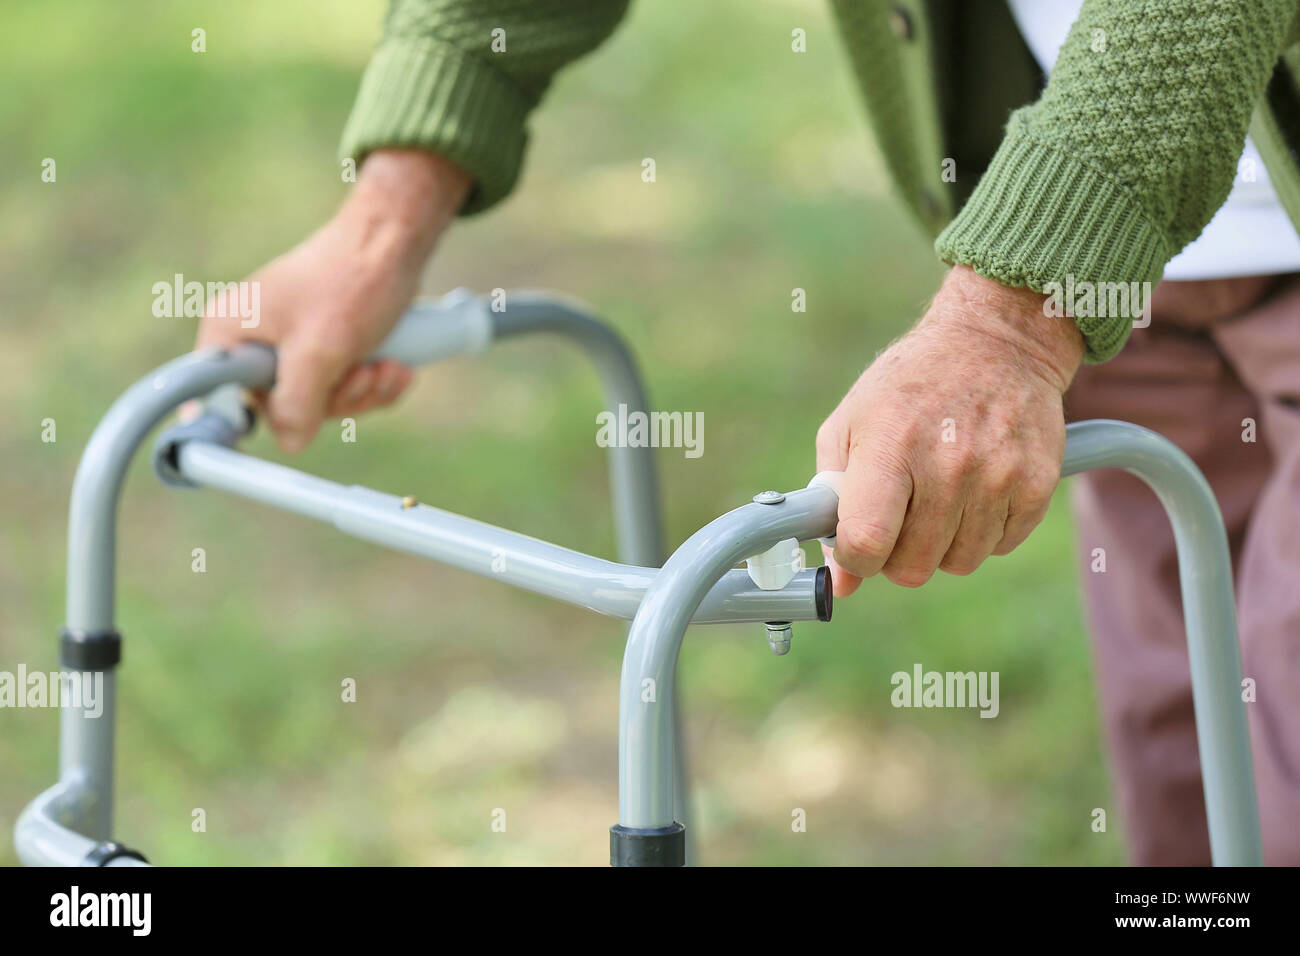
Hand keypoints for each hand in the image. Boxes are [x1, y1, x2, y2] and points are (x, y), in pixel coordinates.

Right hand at [195, 149, 472, 451]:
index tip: (230, 457)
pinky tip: (396, 365)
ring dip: (362, 392)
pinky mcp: (327, 350)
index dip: (223, 428)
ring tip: (385, 363)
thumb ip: (297, 402)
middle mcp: (254, 341)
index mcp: (231, 333)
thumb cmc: (350, 280)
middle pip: (282, 409)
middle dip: (333, 400)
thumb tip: (290, 443)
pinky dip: (375, 383)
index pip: (209, 397)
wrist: (394, 241)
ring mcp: (292, 347)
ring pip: (321, 403)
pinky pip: (346, 389)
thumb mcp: (321, 349)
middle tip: (360, 372)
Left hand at [815, 265, 1085, 596]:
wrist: (997, 341)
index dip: (855, 559)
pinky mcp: (1037, 483)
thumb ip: (832, 501)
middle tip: (899, 519)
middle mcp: (947, 464)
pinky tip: (976, 491)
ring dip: (941, 545)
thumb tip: (841, 581)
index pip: (866, 541)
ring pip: (958, 563)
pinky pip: (1001, 546)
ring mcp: (997, 475)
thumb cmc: (908, 386)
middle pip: (912, 566)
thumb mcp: (851, 424)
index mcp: (891, 445)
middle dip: (896, 555)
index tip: (857, 546)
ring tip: (938, 498)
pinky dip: (984, 532)